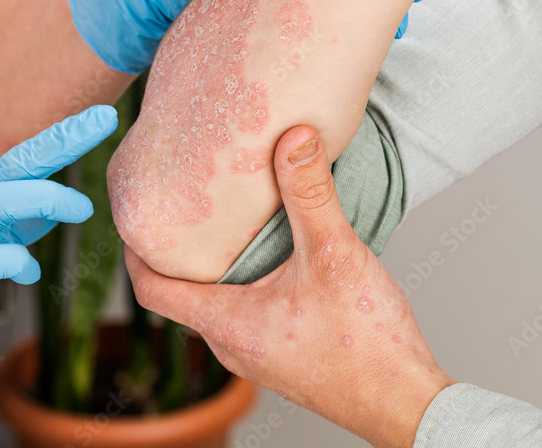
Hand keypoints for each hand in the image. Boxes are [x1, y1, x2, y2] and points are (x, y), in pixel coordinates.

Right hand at [0, 106, 118, 447]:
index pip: (22, 160)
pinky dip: (16, 261)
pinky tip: (29, 274)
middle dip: (61, 141)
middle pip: (14, 164)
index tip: (102, 118)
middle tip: (103, 122)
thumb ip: (16, 224)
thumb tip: (55, 208)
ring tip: (81, 210)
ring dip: (46, 200)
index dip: (62, 137)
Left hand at [125, 127, 454, 447]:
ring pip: (216, 307)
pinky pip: (246, 317)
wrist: (406, 404)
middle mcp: (232, 346)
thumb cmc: (368, 346)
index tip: (135, 216)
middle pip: (180, 296)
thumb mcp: (334, 255)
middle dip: (176, 253)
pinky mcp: (284, 358)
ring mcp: (258, 356)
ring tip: (223, 227)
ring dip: (213, 270)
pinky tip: (274, 261)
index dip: (135, 251)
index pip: (151, 290)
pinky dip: (244, 286)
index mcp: (226, 323)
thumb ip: (310, 194)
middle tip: (181, 208)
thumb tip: (294, 137)